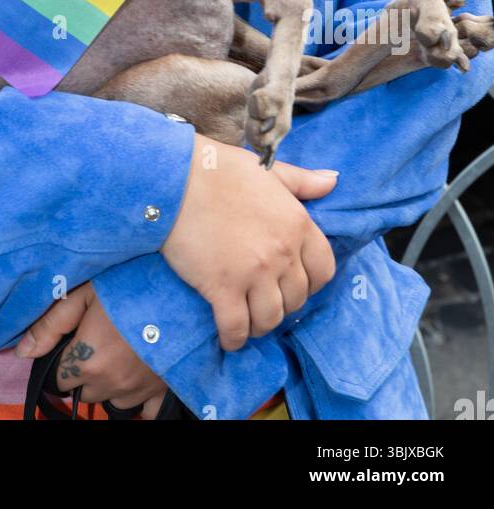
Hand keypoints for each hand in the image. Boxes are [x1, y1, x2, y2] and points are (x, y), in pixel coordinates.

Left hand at [14, 281, 167, 414]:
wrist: (181, 288)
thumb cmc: (129, 283)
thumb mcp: (84, 294)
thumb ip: (50, 325)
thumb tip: (21, 352)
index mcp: (88, 360)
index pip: (58, 379)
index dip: (62, 360)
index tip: (73, 342)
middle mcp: (111, 382)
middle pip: (85, 391)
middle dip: (85, 372)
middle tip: (97, 342)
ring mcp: (139, 390)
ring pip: (112, 401)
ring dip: (110, 384)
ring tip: (119, 353)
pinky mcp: (164, 391)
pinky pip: (145, 412)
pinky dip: (139, 399)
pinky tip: (138, 375)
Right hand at [161, 134, 338, 351]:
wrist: (174, 179)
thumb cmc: (219, 170)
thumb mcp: (268, 170)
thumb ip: (302, 181)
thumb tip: (333, 180)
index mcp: (297, 223)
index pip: (324, 270)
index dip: (310, 282)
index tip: (292, 282)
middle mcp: (283, 252)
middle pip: (297, 298)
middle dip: (283, 303)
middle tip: (263, 299)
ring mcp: (254, 272)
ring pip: (271, 318)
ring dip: (261, 324)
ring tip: (248, 319)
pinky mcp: (223, 288)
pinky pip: (237, 328)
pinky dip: (235, 338)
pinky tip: (229, 337)